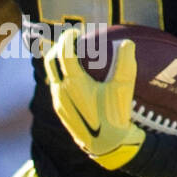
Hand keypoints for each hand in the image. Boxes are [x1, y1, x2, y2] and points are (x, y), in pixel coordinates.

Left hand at [43, 27, 145, 170]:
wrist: (106, 145)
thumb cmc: (116, 116)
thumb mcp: (124, 89)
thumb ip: (125, 64)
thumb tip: (126, 42)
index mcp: (74, 84)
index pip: (65, 52)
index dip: (68, 38)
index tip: (76, 31)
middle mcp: (61, 91)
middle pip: (51, 60)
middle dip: (58, 46)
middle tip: (71, 40)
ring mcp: (58, 102)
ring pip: (51, 74)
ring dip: (58, 61)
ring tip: (72, 56)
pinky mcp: (60, 110)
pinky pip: (55, 87)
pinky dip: (62, 75)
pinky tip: (75, 77)